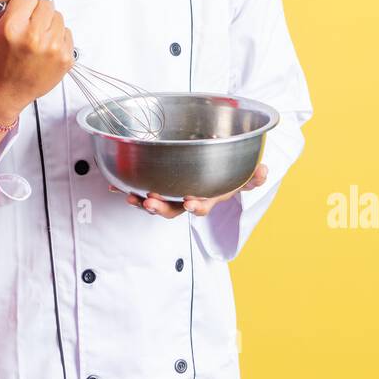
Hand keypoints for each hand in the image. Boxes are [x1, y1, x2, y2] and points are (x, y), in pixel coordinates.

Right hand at [0, 0, 74, 123]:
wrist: (6, 88)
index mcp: (12, 27)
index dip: (21, 4)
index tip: (17, 16)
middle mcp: (34, 38)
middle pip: (46, 4)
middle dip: (35, 13)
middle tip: (26, 29)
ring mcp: (52, 49)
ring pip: (58, 16)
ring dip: (47, 25)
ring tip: (35, 40)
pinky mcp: (65, 58)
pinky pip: (67, 33)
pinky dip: (56, 38)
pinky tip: (43, 49)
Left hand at [108, 165, 269, 218]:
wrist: (217, 169)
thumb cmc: (230, 174)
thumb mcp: (245, 173)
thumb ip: (255, 175)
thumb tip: (264, 171)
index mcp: (206, 197)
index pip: (201, 205)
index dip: (196, 206)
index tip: (191, 203)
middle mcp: (186, 198)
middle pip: (172, 209)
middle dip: (160, 208)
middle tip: (151, 203)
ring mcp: (170, 193)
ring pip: (155, 202)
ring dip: (141, 202)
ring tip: (129, 196)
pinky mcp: (156, 184)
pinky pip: (140, 188)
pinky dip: (127, 186)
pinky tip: (115, 183)